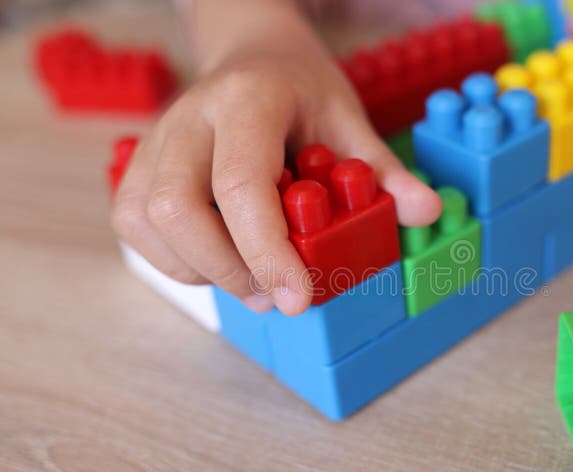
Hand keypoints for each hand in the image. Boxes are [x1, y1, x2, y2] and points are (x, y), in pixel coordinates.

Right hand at [112, 17, 440, 316]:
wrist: (253, 57)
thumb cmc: (301, 91)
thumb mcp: (350, 120)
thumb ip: (382, 171)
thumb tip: (424, 214)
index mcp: (248, 101)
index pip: (242, 183)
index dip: (267, 251)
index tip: (297, 298)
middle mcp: (191, 117)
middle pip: (175, 208)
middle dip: (226, 268)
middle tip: (275, 294)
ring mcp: (157, 139)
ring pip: (144, 221)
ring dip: (198, 269)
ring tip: (250, 278)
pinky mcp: (139, 164)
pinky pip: (134, 224)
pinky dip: (174, 260)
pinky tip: (218, 260)